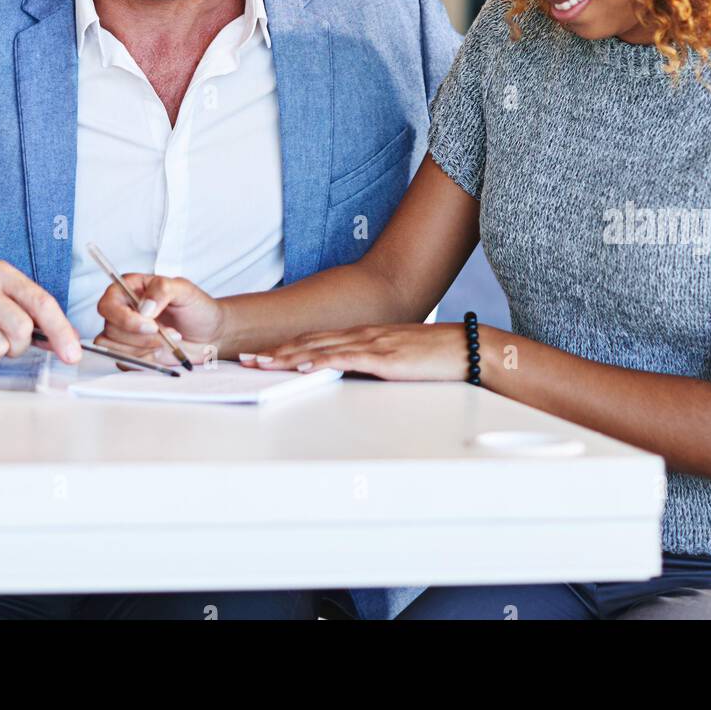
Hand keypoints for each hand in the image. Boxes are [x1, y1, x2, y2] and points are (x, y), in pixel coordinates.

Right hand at [94, 273, 225, 362]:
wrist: (209, 334)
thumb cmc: (197, 308)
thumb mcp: (185, 290)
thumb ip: (163, 289)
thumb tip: (144, 307)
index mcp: (130, 288)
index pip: (109, 304)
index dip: (124, 318)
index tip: (151, 325)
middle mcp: (123, 310)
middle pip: (110, 328)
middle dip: (141, 336)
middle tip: (167, 333)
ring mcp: (124, 333)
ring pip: (114, 347)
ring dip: (144, 348)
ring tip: (167, 340)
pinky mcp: (129, 353)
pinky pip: (123, 362)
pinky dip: (144, 360)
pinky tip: (160, 351)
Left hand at [239, 323, 471, 381]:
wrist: (465, 347)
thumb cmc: (434, 356)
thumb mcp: (395, 359)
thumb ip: (371, 363)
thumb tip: (348, 376)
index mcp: (363, 336)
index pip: (315, 340)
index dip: (286, 347)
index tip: (261, 355)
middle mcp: (362, 335)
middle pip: (309, 343)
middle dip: (275, 352)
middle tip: (245, 360)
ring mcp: (371, 344)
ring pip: (320, 349)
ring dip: (288, 357)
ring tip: (261, 363)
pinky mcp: (384, 358)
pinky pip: (346, 360)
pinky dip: (321, 362)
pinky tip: (303, 366)